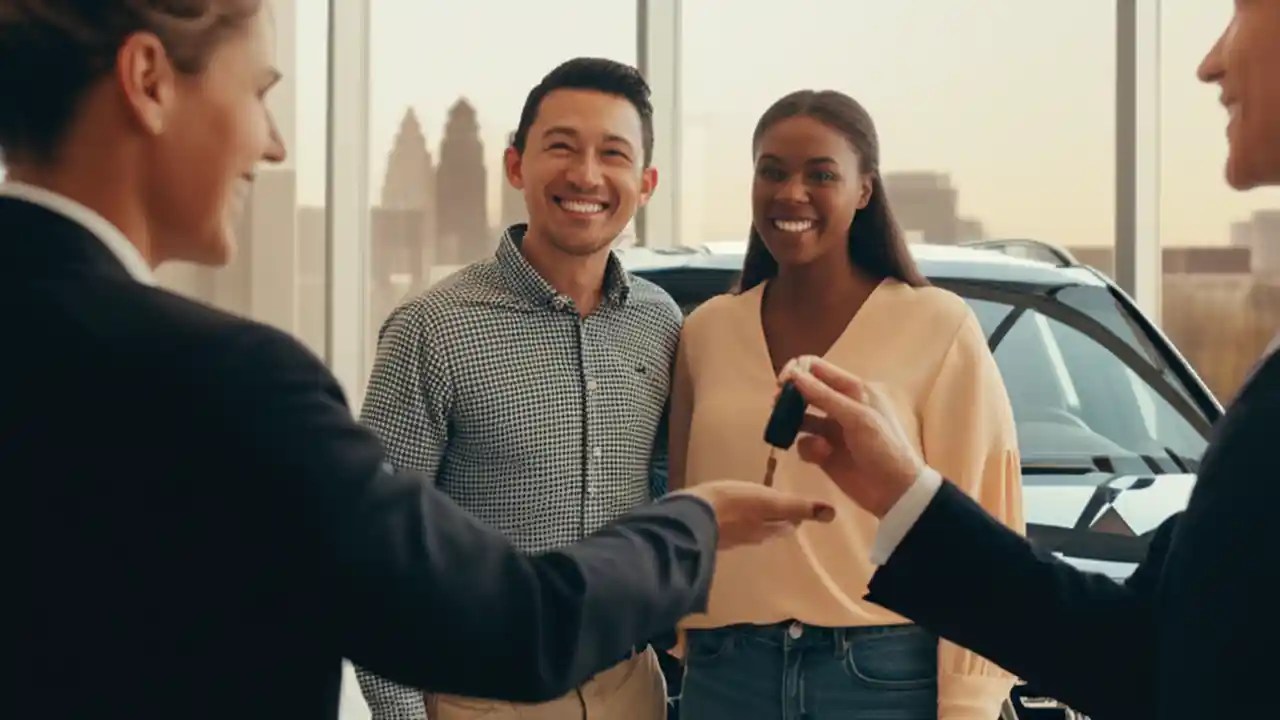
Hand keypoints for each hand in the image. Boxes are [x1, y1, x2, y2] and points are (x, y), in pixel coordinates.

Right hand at [672, 480, 834, 549]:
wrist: (690, 517)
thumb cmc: (732, 504)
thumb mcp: (769, 501)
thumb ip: (797, 507)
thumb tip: (831, 513)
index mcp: (766, 529)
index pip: (788, 524)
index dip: (795, 514)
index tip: (797, 505)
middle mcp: (751, 537)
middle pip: (771, 529)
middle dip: (777, 518)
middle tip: (779, 503)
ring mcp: (730, 536)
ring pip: (751, 528)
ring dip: (756, 518)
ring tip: (756, 504)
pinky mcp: (711, 531)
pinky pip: (730, 525)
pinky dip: (736, 517)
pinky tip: (730, 508)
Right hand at [778, 356, 922, 517]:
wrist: (896, 492)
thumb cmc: (884, 448)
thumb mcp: (857, 418)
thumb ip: (824, 396)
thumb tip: (794, 375)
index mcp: (853, 389)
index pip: (817, 368)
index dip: (797, 371)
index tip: (782, 384)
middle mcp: (839, 405)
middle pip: (803, 391)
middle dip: (789, 398)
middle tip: (777, 407)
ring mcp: (830, 429)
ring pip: (799, 417)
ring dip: (792, 422)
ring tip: (788, 431)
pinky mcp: (823, 453)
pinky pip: (803, 443)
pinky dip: (807, 448)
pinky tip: (821, 456)